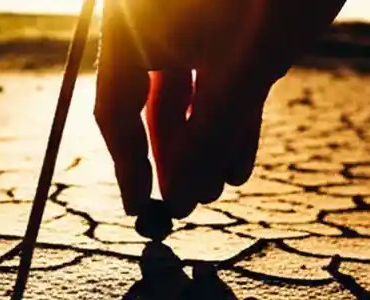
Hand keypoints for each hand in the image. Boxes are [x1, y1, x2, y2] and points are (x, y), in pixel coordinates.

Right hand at [95, 0, 346, 217]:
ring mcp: (194, 20)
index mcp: (137, 20)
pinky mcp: (236, 22)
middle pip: (150, 104)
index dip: (129, 163)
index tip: (140, 208)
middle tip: (184, 208)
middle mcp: (156, 20)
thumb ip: (214, 129)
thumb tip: (185, 199)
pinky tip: (238, 162)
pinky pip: (220, 77)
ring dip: (205, 144)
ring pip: (191, 94)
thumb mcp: (253, 58)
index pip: (116, 105)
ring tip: (218, 189)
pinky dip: (230, 115)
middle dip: (173, 158)